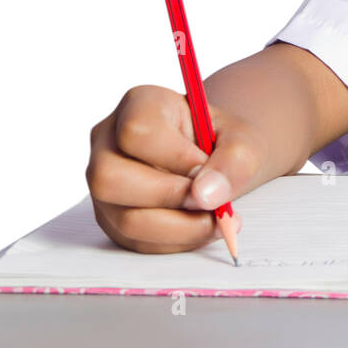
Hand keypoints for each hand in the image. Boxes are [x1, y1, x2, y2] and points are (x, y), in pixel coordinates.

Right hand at [86, 85, 268, 252]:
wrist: (217, 162)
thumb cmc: (223, 143)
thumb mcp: (242, 140)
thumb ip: (233, 160)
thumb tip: (207, 196)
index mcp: (140, 105)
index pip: (136, 132)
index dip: (174, 157)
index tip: (206, 166)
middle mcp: (109, 143)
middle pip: (111, 178)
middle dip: (169, 196)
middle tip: (209, 199)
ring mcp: (105, 185)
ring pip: (124, 219)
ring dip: (179, 227)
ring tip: (215, 219)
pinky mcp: (114, 219)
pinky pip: (136, 242)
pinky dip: (176, 241)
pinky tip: (202, 227)